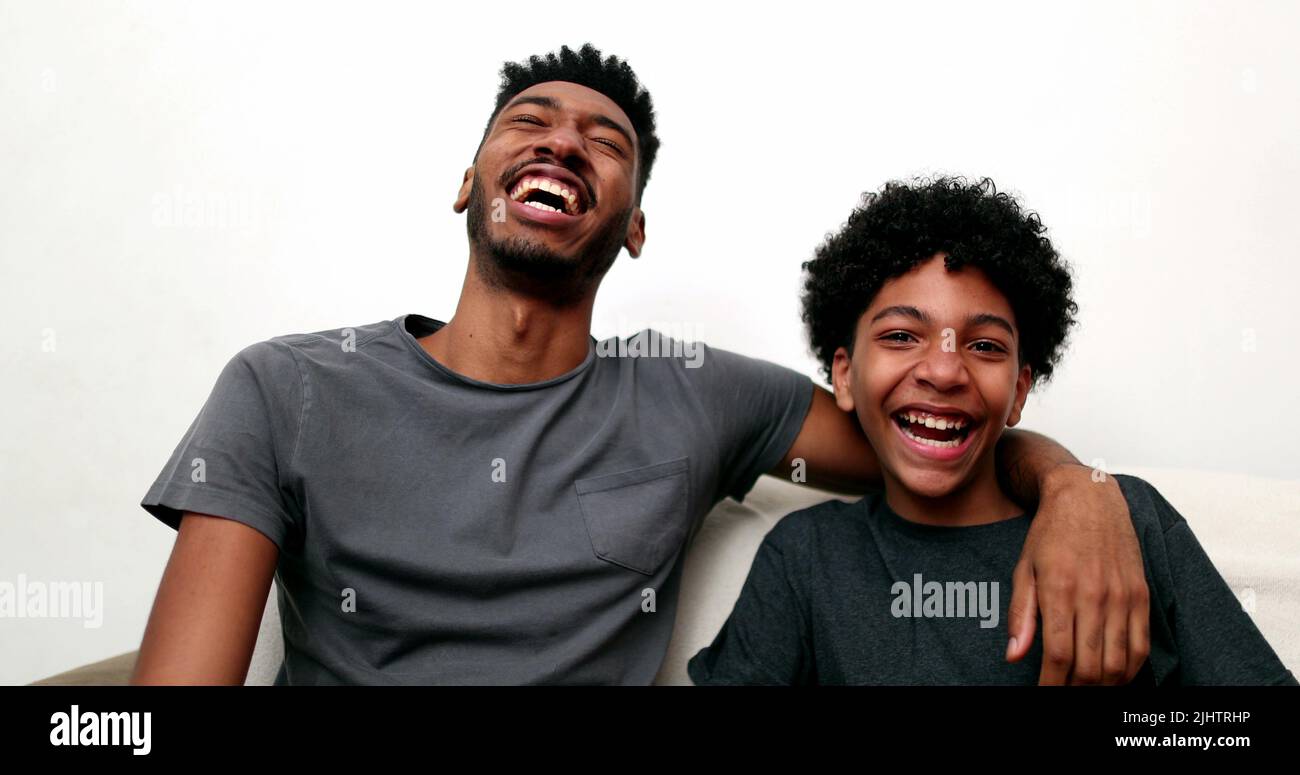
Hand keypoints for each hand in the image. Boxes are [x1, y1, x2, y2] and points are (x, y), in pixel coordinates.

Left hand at [1005, 464, 1150, 684]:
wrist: (1089, 497)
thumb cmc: (1050, 533)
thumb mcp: (1024, 569)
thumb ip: (1020, 615)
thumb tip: (1013, 656)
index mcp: (1060, 590)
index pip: (1059, 657)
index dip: (1051, 686)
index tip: (1043, 695)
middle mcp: (1095, 595)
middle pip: (1091, 667)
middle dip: (1075, 691)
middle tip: (1062, 694)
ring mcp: (1122, 596)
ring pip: (1118, 663)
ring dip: (1102, 686)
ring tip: (1085, 689)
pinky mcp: (1141, 595)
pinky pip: (1142, 646)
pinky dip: (1129, 670)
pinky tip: (1113, 676)